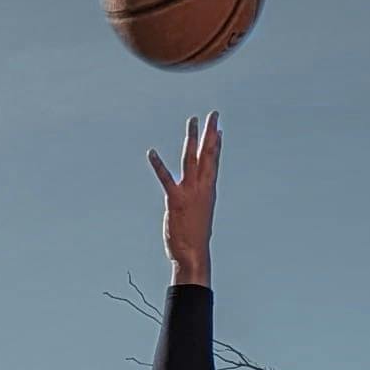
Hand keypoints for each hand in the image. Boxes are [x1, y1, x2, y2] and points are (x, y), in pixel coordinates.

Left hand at [148, 112, 219, 280]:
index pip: (213, 162)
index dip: (216, 145)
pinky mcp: (175, 200)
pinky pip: (166, 179)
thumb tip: (200, 193)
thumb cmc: (195, 236)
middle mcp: (201, 188)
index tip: (219, 129)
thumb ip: (199, 198)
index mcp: (208, 190)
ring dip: (192, 138)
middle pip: (207, 155)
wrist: (193, 254)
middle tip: (213, 115)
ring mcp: (189, 192)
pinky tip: (151, 152)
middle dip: (210, 133)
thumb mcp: (200, 212)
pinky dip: (158, 165)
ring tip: (192, 121)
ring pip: (191, 159)